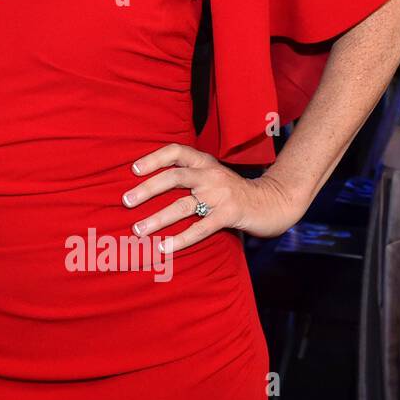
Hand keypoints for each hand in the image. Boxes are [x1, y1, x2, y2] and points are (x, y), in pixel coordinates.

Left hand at [120, 143, 304, 252]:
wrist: (274, 202)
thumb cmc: (233, 191)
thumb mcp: (212, 175)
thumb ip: (189, 175)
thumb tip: (149, 186)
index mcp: (205, 162)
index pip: (176, 151)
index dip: (154, 158)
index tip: (133, 170)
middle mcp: (211, 175)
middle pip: (174, 177)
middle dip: (147, 190)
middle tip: (125, 201)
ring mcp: (221, 195)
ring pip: (183, 206)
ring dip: (157, 218)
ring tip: (138, 230)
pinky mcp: (230, 215)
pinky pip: (200, 228)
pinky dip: (180, 239)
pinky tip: (163, 247)